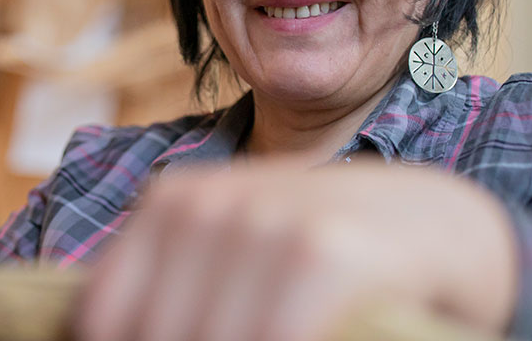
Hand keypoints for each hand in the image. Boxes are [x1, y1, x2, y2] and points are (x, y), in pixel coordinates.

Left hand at [73, 162, 516, 340]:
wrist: (435, 224)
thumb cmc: (317, 257)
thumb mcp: (229, 255)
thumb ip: (168, 293)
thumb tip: (96, 336)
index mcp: (169, 204)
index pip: (100, 318)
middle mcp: (205, 206)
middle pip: (152, 337)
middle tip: (245, 340)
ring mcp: (261, 225)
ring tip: (278, 337)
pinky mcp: (318, 256)